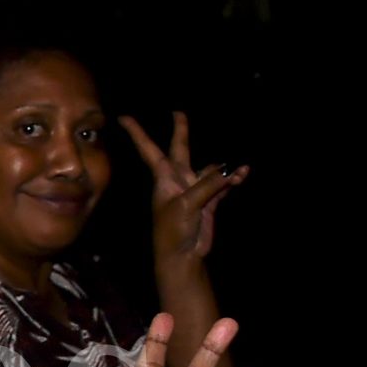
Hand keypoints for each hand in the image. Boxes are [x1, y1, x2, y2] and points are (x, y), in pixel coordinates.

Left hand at [119, 113, 244, 270]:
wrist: (183, 254)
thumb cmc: (173, 230)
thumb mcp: (187, 204)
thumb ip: (207, 185)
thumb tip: (230, 170)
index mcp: (164, 179)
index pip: (149, 150)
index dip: (137, 133)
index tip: (123, 118)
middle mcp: (178, 180)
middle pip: (180, 150)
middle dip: (180, 132)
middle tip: (178, 112)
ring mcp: (194, 190)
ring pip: (210, 170)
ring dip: (225, 170)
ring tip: (239, 173)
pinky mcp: (209, 202)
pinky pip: (223, 184)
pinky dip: (233, 179)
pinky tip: (243, 174)